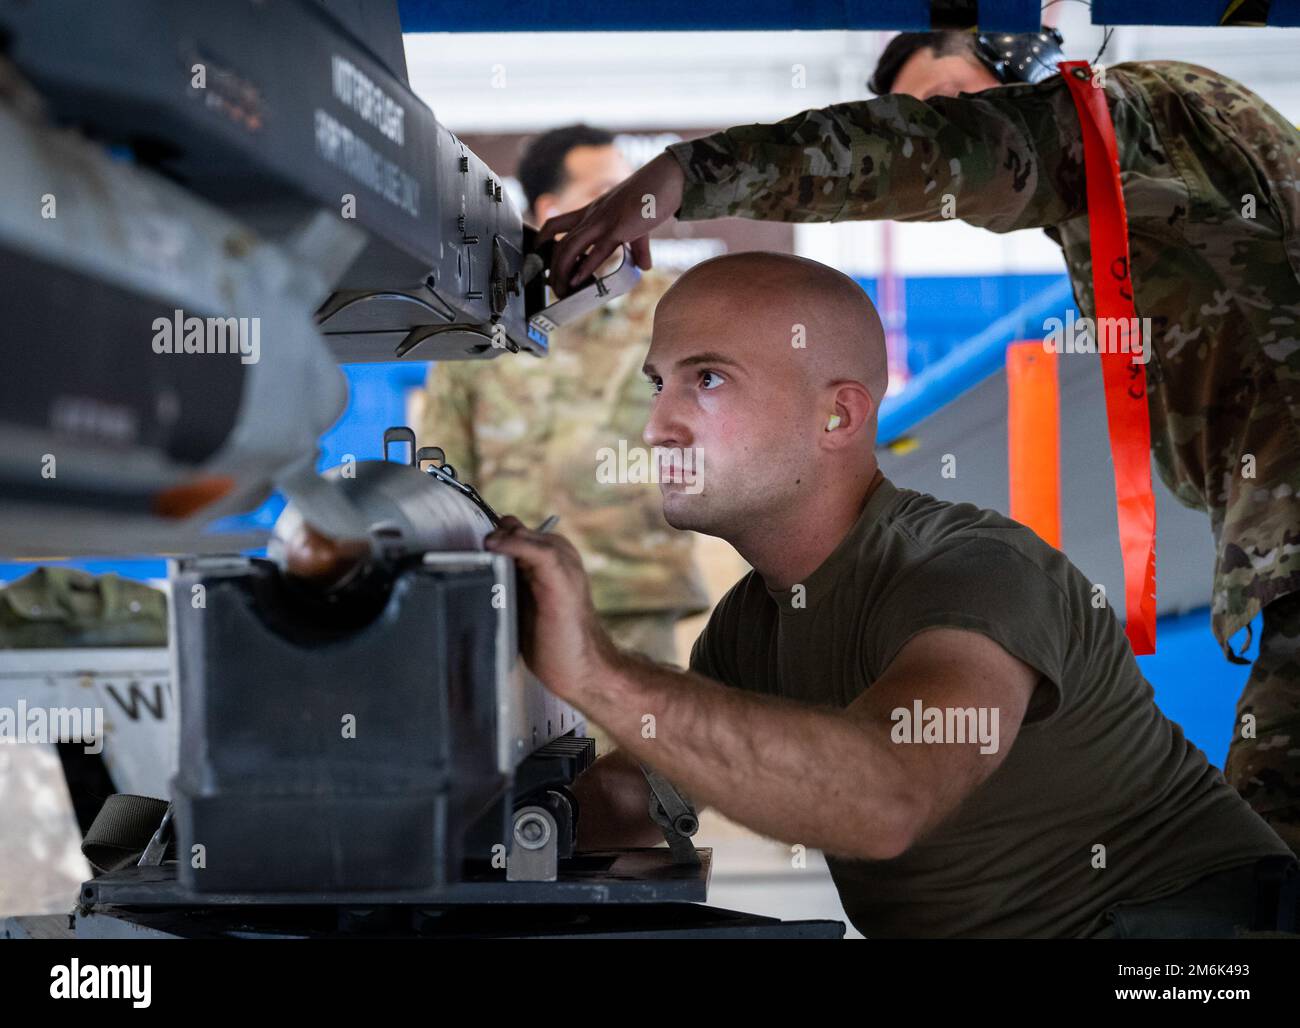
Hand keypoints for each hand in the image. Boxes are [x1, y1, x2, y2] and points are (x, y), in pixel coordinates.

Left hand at [484, 515, 619, 700]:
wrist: (582, 668)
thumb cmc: (553, 641)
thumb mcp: (524, 605)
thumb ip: (509, 583)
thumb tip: (476, 572)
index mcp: (551, 559)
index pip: (515, 531)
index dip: (490, 537)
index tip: (469, 550)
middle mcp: (560, 556)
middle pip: (518, 529)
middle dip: (493, 537)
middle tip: (472, 552)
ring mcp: (564, 565)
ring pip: (526, 535)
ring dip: (501, 538)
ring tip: (483, 547)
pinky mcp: (562, 580)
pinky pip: (539, 551)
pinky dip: (514, 546)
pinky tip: (495, 547)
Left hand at [537, 152, 684, 296]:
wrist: (668, 176)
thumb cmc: (653, 195)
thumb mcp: (639, 224)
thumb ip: (638, 247)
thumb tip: (644, 266)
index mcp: (592, 211)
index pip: (555, 224)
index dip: (541, 241)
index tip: (538, 258)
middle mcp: (592, 216)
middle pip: (559, 243)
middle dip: (552, 269)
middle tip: (553, 287)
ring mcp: (604, 221)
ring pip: (571, 248)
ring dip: (563, 273)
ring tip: (563, 291)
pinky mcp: (620, 227)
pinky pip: (597, 250)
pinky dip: (585, 268)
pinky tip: (579, 281)